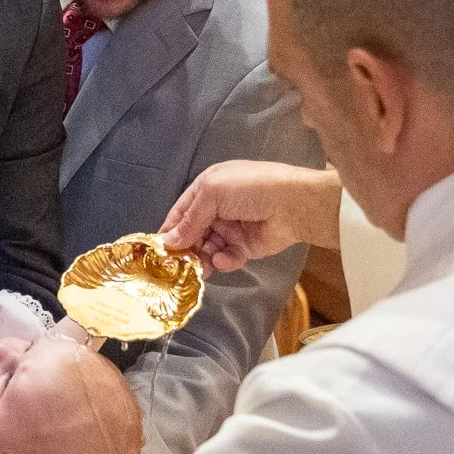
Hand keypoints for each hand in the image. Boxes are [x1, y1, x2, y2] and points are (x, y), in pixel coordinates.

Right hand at [159, 160, 343, 273]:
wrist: (294, 204)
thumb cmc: (252, 188)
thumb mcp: (213, 194)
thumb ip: (189, 219)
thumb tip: (168, 241)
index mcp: (207, 189)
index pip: (181, 212)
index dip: (169, 230)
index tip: (158, 250)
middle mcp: (217, 209)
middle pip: (192, 234)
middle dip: (186, 248)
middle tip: (179, 264)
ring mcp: (231, 228)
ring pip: (207, 249)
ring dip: (204, 258)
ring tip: (203, 266)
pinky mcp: (245, 247)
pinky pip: (226, 258)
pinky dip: (224, 261)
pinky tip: (226, 259)